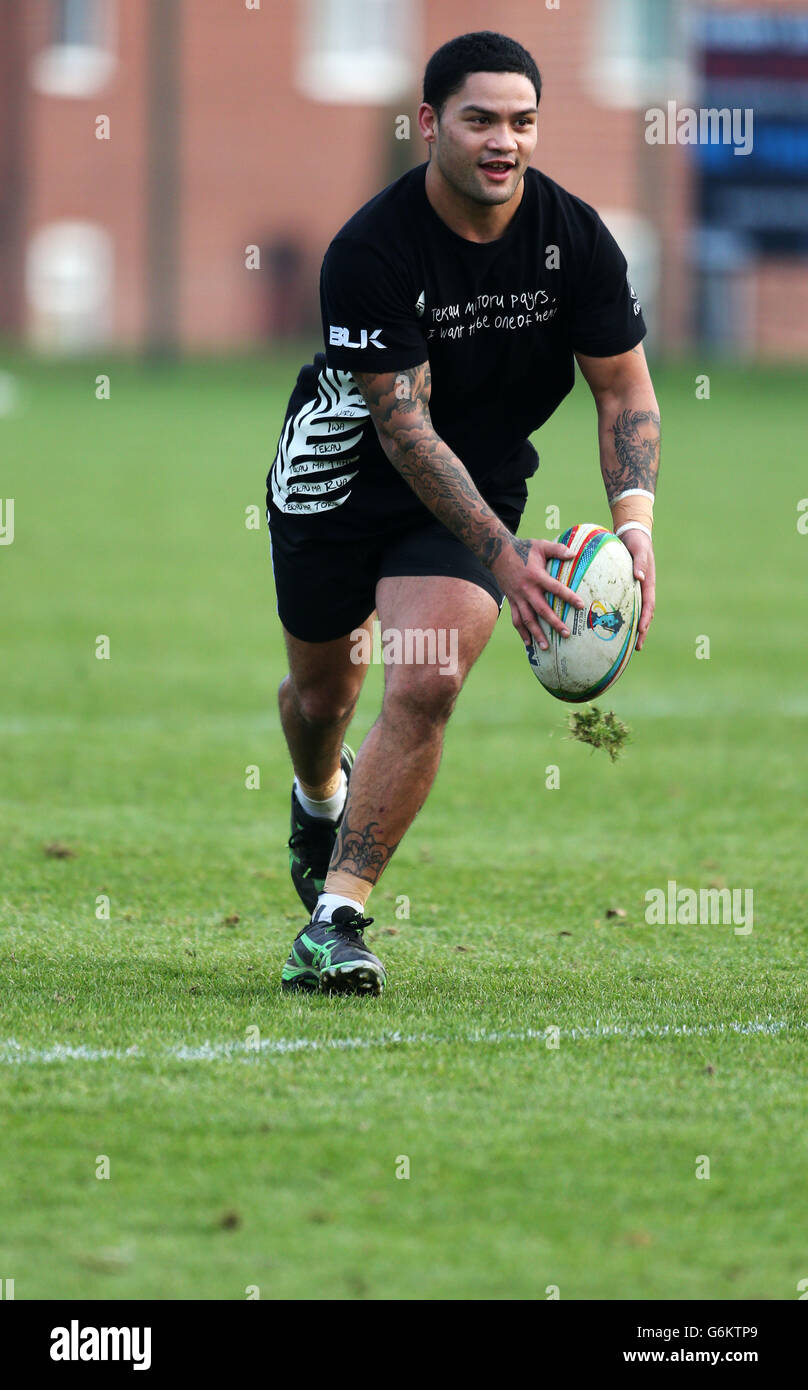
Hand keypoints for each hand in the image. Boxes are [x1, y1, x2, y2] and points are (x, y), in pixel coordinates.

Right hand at [492, 537, 584, 648]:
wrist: (497, 553)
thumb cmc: (523, 549)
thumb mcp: (541, 545)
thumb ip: (558, 550)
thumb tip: (574, 554)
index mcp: (536, 576)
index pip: (555, 588)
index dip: (568, 597)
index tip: (580, 605)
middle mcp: (526, 590)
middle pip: (541, 610)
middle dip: (554, 623)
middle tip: (566, 634)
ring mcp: (518, 598)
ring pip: (527, 619)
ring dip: (536, 634)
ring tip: (546, 647)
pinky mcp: (512, 601)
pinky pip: (516, 620)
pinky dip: (522, 632)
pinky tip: (528, 643)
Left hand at [619, 529, 655, 649]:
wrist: (632, 535)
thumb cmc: (637, 542)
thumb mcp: (639, 550)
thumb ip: (639, 562)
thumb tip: (639, 576)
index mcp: (648, 584)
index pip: (649, 606)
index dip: (646, 619)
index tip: (641, 631)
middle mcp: (642, 590)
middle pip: (643, 615)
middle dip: (641, 632)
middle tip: (637, 647)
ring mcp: (635, 590)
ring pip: (634, 612)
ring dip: (631, 628)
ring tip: (625, 645)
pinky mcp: (625, 588)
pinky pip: (622, 604)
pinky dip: (619, 616)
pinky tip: (609, 625)